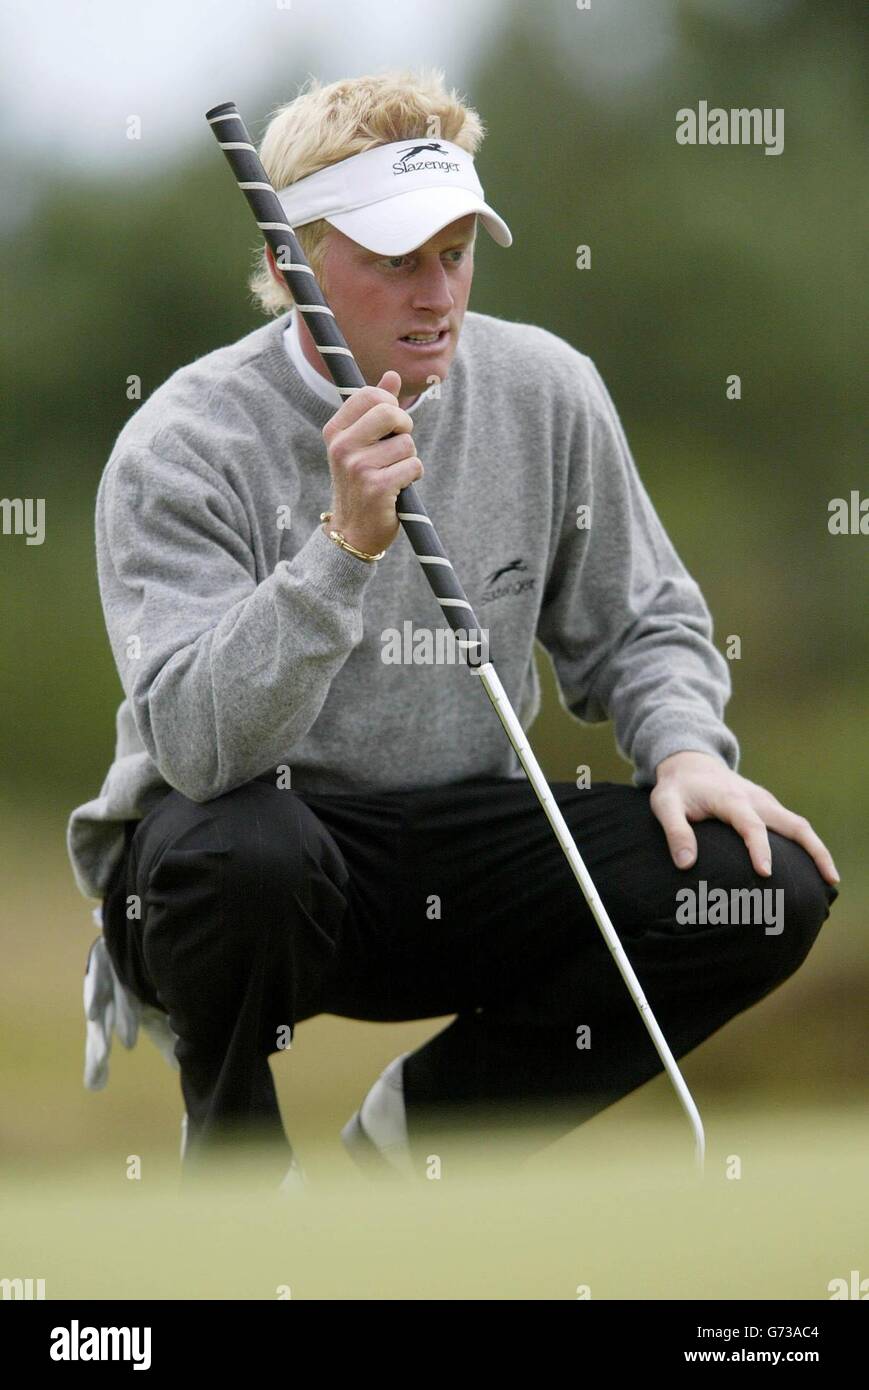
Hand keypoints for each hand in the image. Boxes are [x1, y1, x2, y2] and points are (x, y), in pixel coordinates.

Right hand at [321, 370, 423, 555]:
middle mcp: (342, 447)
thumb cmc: (360, 483)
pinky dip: (413, 476)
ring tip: (393, 474)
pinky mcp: (376, 487)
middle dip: (404, 427)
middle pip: (390, 412)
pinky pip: (413, 465)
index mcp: (335, 431)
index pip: (370, 394)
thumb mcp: (361, 444)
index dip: (390, 405)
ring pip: (407, 443)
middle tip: (398, 446)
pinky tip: (398, 488)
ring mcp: (358, 467)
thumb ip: (375, 409)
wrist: (352, 532)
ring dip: (408, 459)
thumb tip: (392, 376)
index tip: (389, 425)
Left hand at [650, 750, 839, 885]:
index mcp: (731, 799)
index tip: (764, 873)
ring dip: (817, 849)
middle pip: (794, 824)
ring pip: (799, 825)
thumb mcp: (665, 805)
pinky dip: (807, 845)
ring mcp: (766, 803)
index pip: (751, 825)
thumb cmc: (677, 788)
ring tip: (830, 880)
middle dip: (814, 851)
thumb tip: (686, 864)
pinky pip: (793, 826)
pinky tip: (811, 868)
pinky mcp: (768, 808)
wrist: (690, 763)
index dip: (758, 849)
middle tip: (829, 880)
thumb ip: (675, 831)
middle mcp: (756, 800)